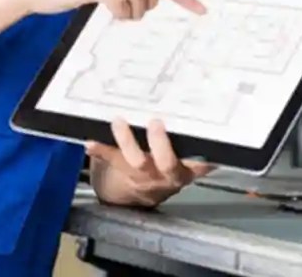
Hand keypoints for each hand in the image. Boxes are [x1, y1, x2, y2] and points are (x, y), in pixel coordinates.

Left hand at [86, 118, 213, 207]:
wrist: (135, 196)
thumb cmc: (164, 165)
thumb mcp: (185, 159)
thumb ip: (195, 143)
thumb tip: (209, 105)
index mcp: (187, 169)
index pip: (201, 162)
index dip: (205, 156)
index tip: (204, 141)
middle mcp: (166, 174)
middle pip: (167, 163)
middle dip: (161, 144)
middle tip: (156, 124)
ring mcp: (144, 174)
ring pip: (137, 161)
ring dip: (127, 140)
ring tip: (119, 122)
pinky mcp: (122, 169)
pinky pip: (111, 158)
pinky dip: (100, 148)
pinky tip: (91, 141)